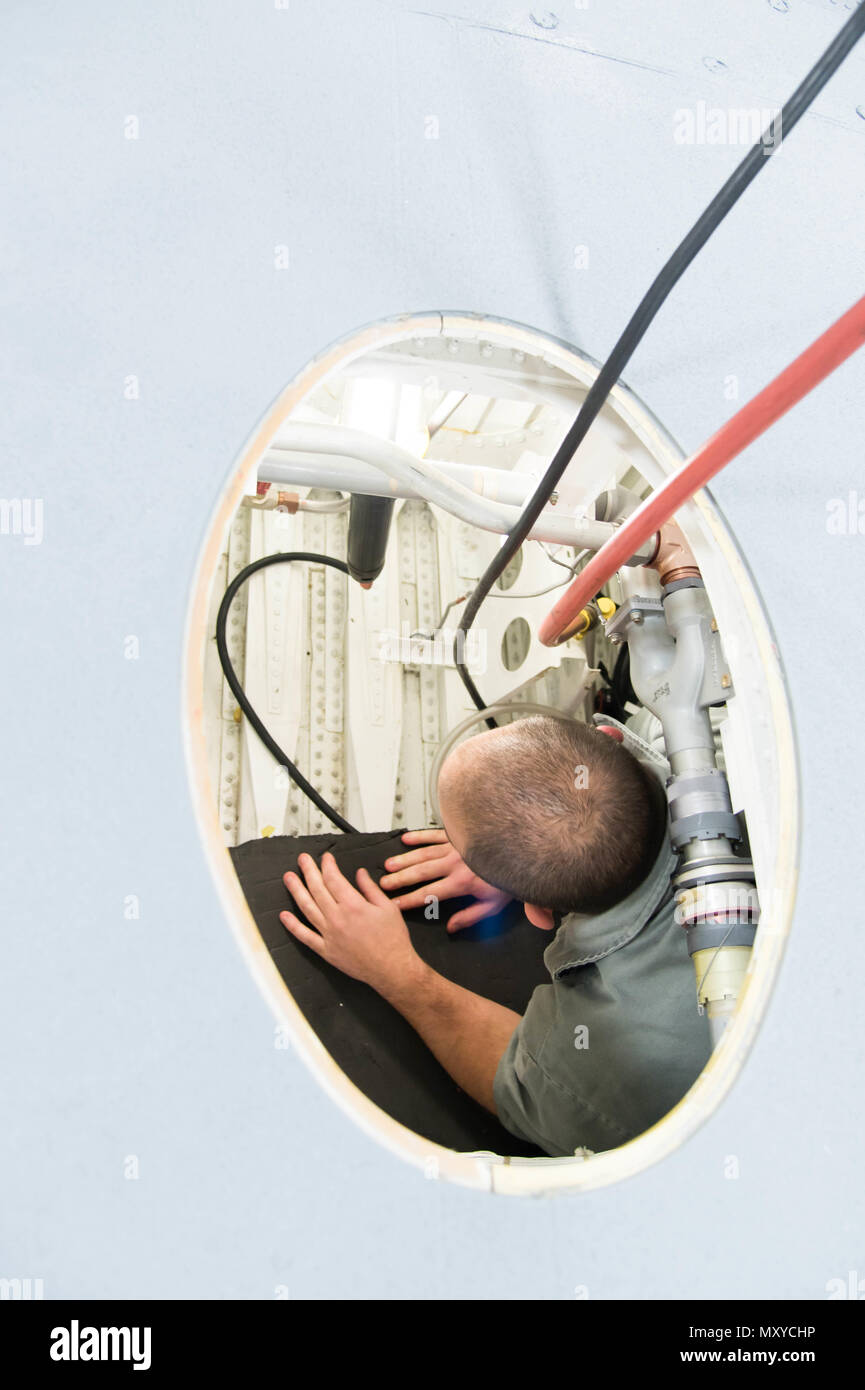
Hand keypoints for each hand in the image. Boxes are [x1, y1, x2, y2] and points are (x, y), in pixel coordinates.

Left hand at [280, 852, 420, 993]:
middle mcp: (337, 918)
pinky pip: (305, 936)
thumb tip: (360, 873)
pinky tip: (284, 916)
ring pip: (307, 908)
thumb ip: (370, 888)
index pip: (334, 879)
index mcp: (353, 905)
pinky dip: (293, 926)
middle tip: (302, 859)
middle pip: (317, 889)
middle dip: (308, 871)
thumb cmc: (393, 939)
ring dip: (296, 891)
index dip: (328, 865)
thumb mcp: (388, 908)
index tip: (326, 858)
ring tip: (288, 878)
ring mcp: (329, 935)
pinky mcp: (326, 950)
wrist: (392, 969)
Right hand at [379, 829, 512, 932]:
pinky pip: (435, 834)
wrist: (522, 851)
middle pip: (421, 872)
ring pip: (424, 853)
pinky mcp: (458, 834)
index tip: (394, 905)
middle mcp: (455, 864)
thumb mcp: (494, 906)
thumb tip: (451, 927)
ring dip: (405, 860)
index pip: (429, 894)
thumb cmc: (509, 878)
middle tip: (383, 884)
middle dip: (400, 879)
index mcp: (461, 883)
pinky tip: (406, 839)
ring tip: (388, 866)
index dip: (409, 900)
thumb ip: (470, 917)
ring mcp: (455, 847)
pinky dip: (420, 836)